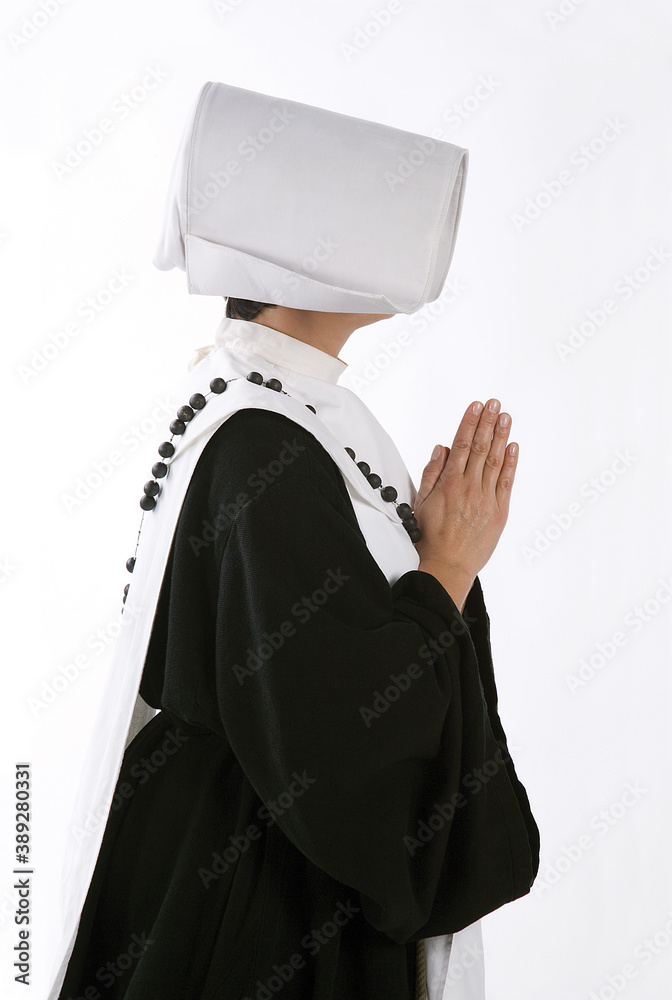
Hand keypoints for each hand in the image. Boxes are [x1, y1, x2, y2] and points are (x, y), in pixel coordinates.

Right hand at [413, 398, 517, 585]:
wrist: (448, 565)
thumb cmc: (431, 537)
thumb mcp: (422, 502)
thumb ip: (432, 474)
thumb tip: (442, 449)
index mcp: (449, 484)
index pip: (461, 445)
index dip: (469, 423)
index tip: (476, 407)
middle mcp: (469, 488)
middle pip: (480, 447)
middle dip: (488, 422)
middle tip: (494, 404)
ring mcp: (486, 499)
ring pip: (495, 460)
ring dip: (501, 436)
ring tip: (505, 417)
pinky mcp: (499, 511)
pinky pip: (507, 482)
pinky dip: (510, 463)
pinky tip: (512, 446)